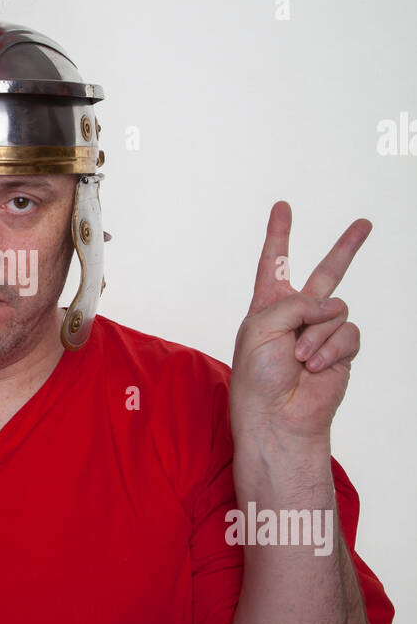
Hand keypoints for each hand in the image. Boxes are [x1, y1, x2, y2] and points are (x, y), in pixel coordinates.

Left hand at [229, 200, 370, 445]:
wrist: (277, 416)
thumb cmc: (258, 376)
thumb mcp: (261, 326)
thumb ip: (296, 303)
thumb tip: (332, 309)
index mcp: (269, 304)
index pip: (275, 263)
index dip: (279, 235)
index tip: (283, 207)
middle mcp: (298, 314)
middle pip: (327, 272)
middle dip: (346, 248)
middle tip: (364, 224)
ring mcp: (322, 332)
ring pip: (336, 308)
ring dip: (317, 334)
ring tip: (300, 359)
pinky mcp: (342, 350)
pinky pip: (348, 332)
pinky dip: (331, 348)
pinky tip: (316, 366)